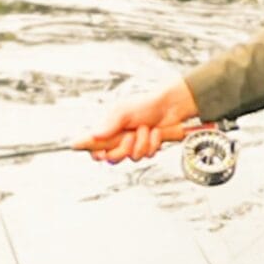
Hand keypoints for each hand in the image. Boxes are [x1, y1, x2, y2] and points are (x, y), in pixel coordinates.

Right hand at [77, 80, 201, 163]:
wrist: (170, 106)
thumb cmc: (145, 104)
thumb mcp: (124, 112)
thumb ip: (109, 125)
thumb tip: (94, 135)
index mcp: (109, 128)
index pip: (95, 146)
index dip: (96, 153)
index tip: (102, 154)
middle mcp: (119, 138)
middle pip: (113, 159)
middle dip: (123, 150)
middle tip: (130, 137)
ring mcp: (134, 145)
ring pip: (133, 158)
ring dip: (142, 143)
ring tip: (146, 128)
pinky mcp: (148, 148)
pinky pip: (148, 155)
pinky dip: (153, 143)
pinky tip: (155, 132)